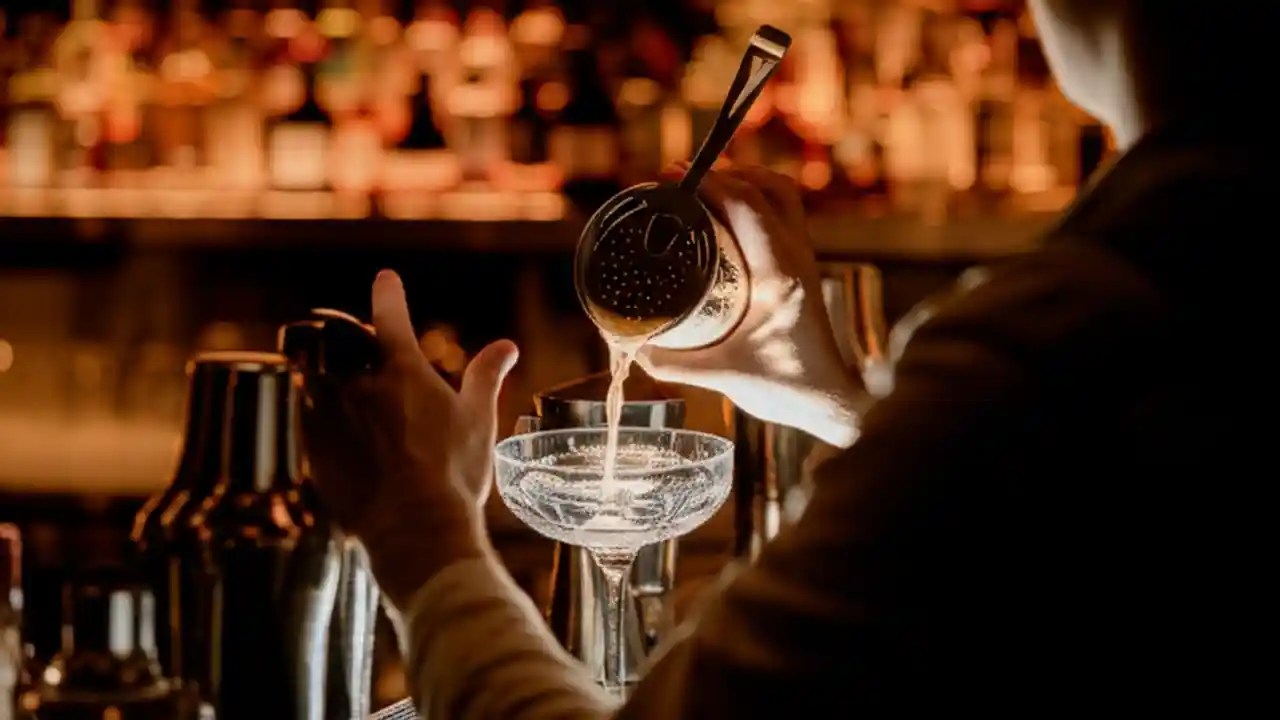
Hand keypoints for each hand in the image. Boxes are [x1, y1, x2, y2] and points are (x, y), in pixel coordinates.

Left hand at [301, 270, 518, 605]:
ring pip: (316, 376)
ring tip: (338, 388)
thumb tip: (507, 346)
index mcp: (401, 369)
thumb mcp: (478, 419)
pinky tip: (336, 434)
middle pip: (343, 343)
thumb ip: (486, 375)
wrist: (414, 529)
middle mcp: (358, 383)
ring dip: (327, 375)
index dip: (388, 293)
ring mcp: (328, 414)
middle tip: (361, 351)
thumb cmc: (453, 473)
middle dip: (351, 341)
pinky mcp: (310, 448)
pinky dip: (320, 415)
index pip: (390, 314)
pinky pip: (307, 417)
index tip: (386, 280)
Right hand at [636, 166, 869, 447]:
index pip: (746, 206)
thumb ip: (670, 362)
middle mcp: (795, 257)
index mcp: (777, 277)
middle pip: (764, 188)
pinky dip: (755, 199)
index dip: (708, 182)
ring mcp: (804, 258)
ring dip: (743, 180)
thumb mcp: (721, 376)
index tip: (670, 178)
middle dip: (719, 173)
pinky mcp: (804, 265)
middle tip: (677, 180)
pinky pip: (784, 212)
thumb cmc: (784, 389)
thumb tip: (628, 344)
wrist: (829, 400)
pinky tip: (726, 214)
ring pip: (780, 193)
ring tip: (703, 187)